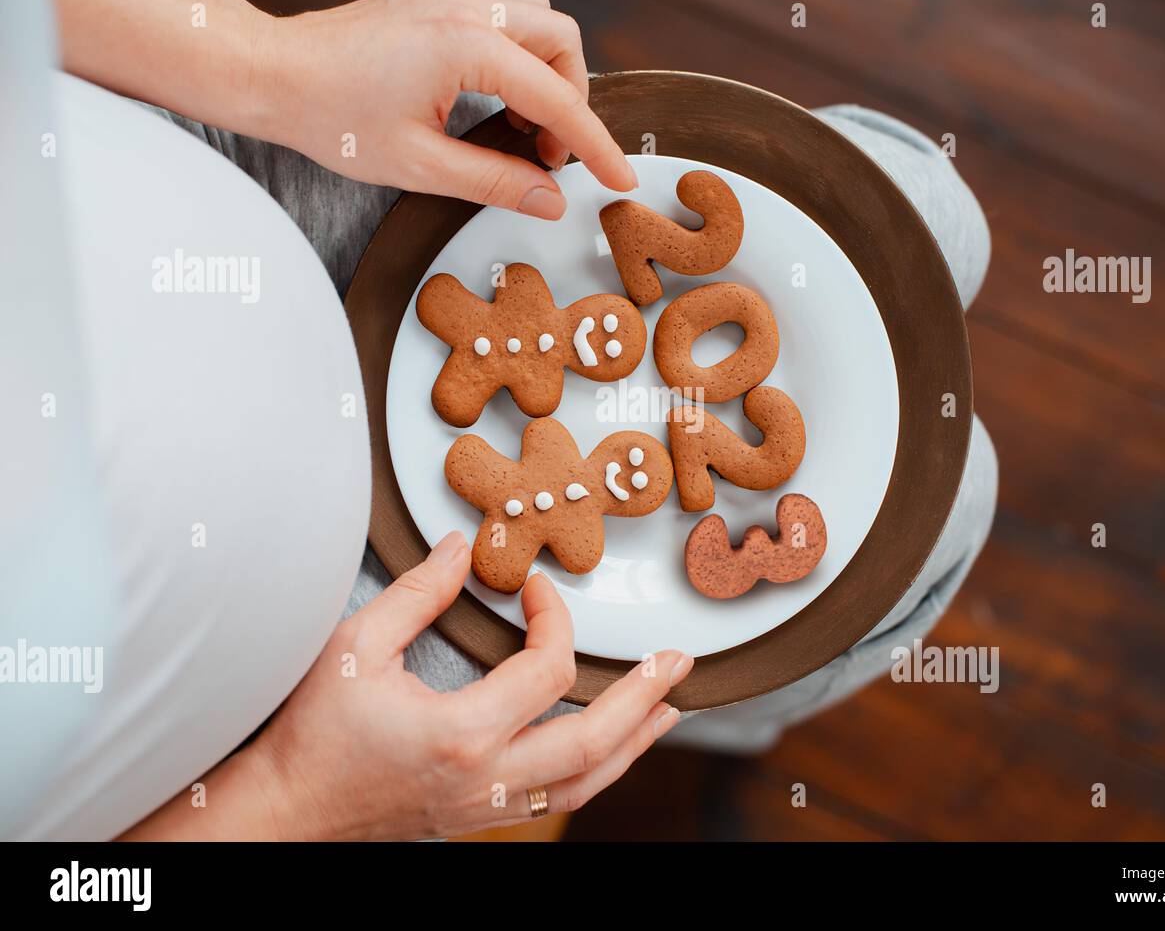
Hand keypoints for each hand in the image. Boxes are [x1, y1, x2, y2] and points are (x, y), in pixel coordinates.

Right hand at [122, 530, 690, 839]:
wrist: (287, 810)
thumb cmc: (313, 732)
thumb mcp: (356, 646)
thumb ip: (416, 594)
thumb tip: (460, 548)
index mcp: (462, 733)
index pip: (546, 669)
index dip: (555, 618)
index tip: (541, 589)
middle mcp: (488, 779)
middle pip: (594, 740)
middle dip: (644, 696)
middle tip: (678, 662)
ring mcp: (489, 806)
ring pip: (588, 782)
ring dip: (635, 741)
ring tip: (670, 708)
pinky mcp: (481, 816)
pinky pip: (559, 800)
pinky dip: (598, 770)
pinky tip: (611, 749)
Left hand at [262, 0, 636, 217]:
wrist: (273, 72)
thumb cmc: (330, 114)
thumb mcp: (419, 165)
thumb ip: (495, 182)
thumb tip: (550, 199)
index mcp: (467, 46)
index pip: (558, 98)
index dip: (595, 145)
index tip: (619, 176)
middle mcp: (467, 8)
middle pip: (564, 42)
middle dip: (572, 100)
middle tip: (547, 155)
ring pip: (541, 19)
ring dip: (549, 72)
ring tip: (522, 127)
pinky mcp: (438, 2)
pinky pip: (507, 14)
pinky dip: (520, 55)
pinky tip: (496, 97)